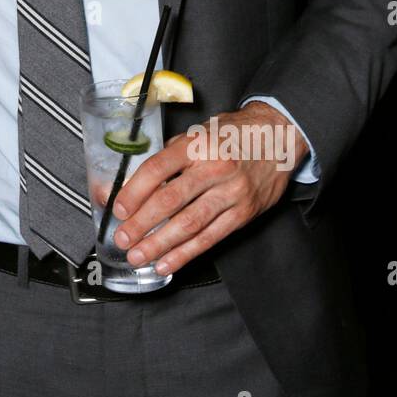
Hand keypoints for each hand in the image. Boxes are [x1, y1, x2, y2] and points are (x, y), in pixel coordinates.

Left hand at [106, 101, 306, 274]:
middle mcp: (214, 168)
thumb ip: (170, 155)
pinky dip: (186, 254)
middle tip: (122, 238)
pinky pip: (210, 238)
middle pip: (171, 200)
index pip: (158, 169)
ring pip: (190, 224)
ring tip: (138, 256)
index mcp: (196, 144)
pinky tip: (166, 263)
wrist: (278, 137)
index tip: (118, 208)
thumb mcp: (198, 132)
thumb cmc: (231, 134)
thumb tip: (135, 181)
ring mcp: (231, 192)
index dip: (134, 191)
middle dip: (142, 223)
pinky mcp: (243, 213)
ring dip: (160, 244)